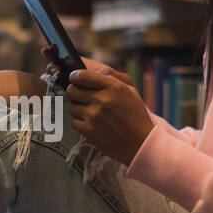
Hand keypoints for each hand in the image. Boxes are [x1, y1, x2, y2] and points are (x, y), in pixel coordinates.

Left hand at [43, 45, 151, 166]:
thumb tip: (89, 69)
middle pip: (72, 90)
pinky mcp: (89, 130)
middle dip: (74, 92)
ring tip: (90, 112)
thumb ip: (111, 77)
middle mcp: (102, 99)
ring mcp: (94, 115)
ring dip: (78, 108)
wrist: (141, 143)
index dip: (75, 76)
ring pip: (71, 106)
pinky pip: (74, 122)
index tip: (75, 79)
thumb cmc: (136, 115)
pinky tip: (92, 124)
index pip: (81, 75)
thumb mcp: (130, 90)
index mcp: (113, 87)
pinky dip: (80, 123)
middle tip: (81, 97)